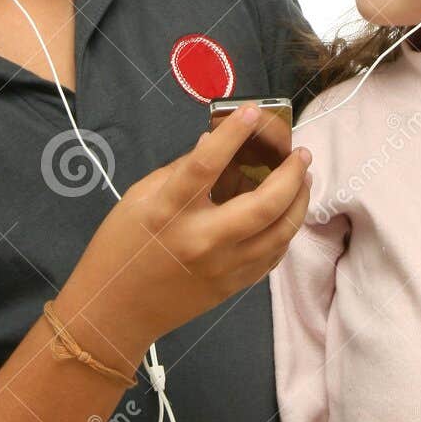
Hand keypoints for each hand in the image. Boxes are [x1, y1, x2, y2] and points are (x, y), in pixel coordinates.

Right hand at [74, 104, 312, 348]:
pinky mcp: (234, 287)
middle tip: (302, 154)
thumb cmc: (122, 246)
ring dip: (299, 202)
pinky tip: (288, 213)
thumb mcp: (140, 198)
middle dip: (291, 175)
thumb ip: (180, 170)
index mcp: (169, 211)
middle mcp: (201, 240)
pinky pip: (273, 256)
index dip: (233, 134)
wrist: (117, 310)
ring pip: (280, 233)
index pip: (206, 165)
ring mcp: (223, 267)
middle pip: (263, 205)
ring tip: (304, 179)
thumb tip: (214, 143)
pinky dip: (286, 231)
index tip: (255, 111)